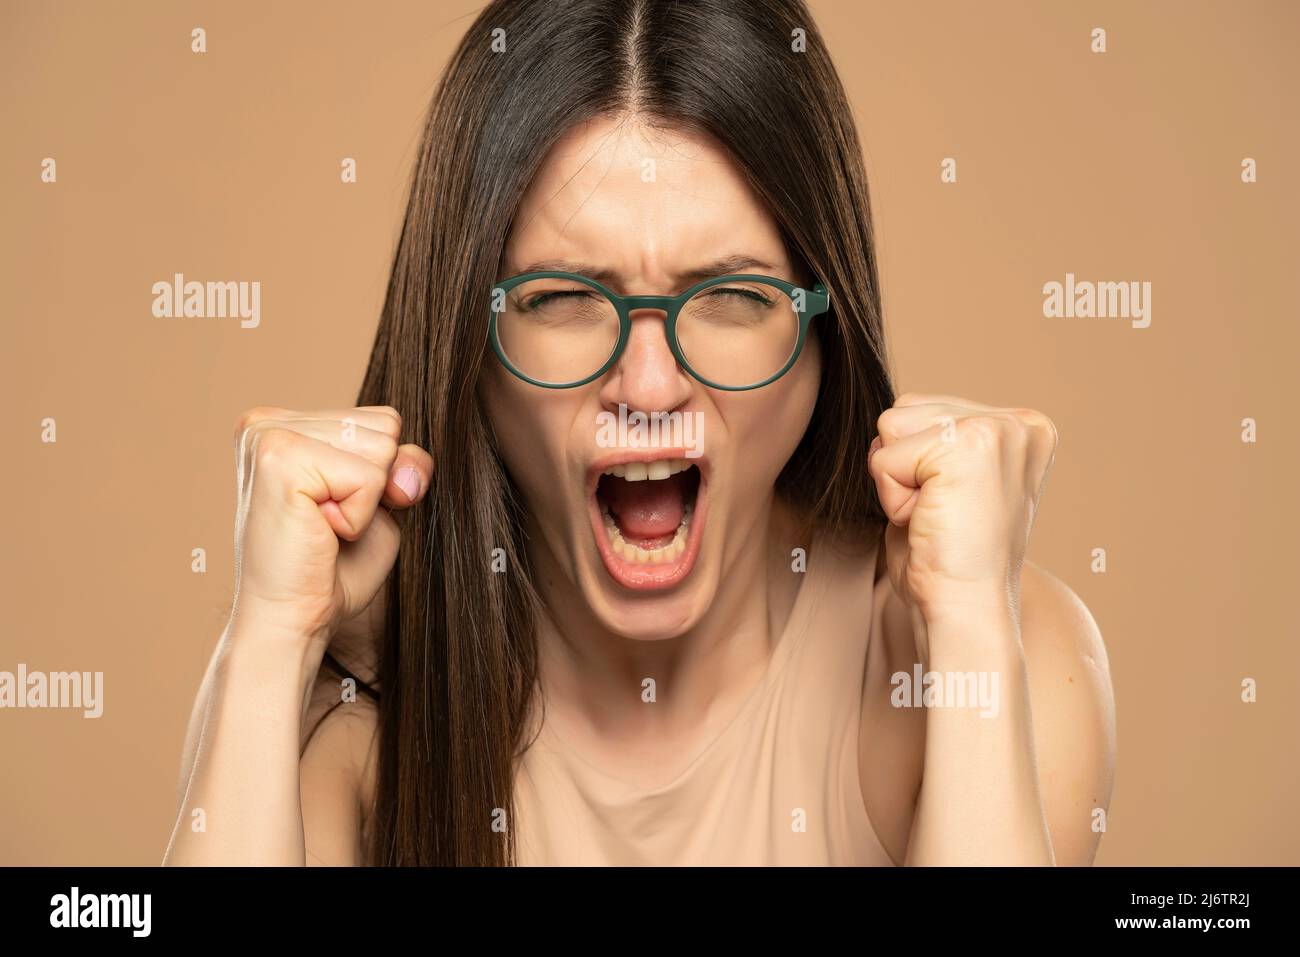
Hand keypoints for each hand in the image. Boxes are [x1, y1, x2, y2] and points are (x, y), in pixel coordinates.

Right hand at [229, 406, 432, 646]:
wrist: (293, 620)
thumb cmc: (332, 568)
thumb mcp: (381, 502)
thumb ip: (403, 465)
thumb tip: (409, 471)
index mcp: (285, 423)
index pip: (381, 420)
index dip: (382, 473)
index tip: (334, 511)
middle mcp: (268, 421)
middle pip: (385, 425)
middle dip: (376, 484)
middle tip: (327, 525)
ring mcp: (269, 434)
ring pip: (381, 447)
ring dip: (366, 501)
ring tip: (321, 527)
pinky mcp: (280, 458)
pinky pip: (369, 478)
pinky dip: (358, 516)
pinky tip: (318, 531)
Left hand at [867, 393, 1057, 626]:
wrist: (966, 609)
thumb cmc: (948, 559)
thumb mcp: (947, 485)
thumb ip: (932, 442)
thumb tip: (891, 422)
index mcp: (1021, 428)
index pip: (922, 409)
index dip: (915, 464)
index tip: (953, 505)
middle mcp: (1019, 422)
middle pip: (904, 410)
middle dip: (904, 468)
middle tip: (942, 514)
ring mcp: (999, 429)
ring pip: (891, 427)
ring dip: (897, 481)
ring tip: (937, 515)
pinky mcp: (968, 446)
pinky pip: (885, 459)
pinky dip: (893, 497)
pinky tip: (930, 521)